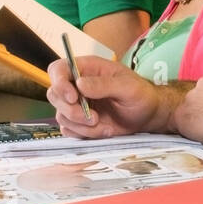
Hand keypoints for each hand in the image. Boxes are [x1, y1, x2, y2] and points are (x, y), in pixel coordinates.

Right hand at [46, 55, 166, 138]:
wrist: (148, 116)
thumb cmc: (141, 95)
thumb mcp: (128, 87)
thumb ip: (104, 84)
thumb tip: (80, 84)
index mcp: (87, 69)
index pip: (58, 69)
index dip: (59, 82)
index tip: (73, 98)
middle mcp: (78, 86)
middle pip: (54, 94)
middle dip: (71, 110)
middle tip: (93, 117)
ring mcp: (77, 105)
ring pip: (61, 115)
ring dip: (81, 125)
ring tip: (103, 125)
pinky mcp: (79, 122)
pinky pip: (69, 130)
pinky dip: (83, 134)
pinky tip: (102, 131)